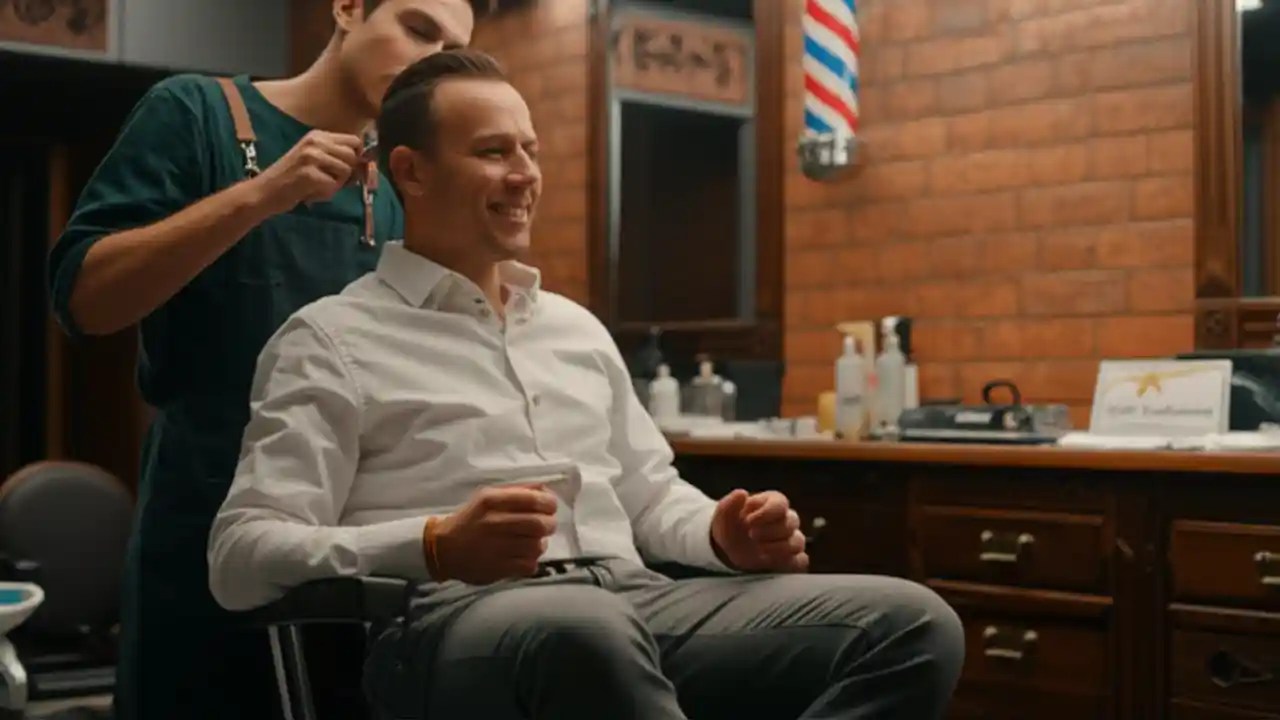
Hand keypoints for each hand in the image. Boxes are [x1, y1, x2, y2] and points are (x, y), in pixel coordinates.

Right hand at [250, 130, 365, 214]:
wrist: (264, 192)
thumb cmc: (291, 179)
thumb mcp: (313, 160)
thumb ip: (336, 158)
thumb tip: (366, 164)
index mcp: (317, 136)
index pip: (354, 140)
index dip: (357, 157)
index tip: (348, 169)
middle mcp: (315, 141)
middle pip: (352, 155)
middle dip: (347, 173)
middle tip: (330, 182)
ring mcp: (312, 156)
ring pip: (346, 171)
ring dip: (335, 185)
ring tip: (317, 187)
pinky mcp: (309, 173)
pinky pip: (333, 185)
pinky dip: (325, 194)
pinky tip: (310, 193)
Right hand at [433, 484, 557, 584]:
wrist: (444, 548)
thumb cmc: (471, 519)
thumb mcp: (487, 496)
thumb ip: (516, 491)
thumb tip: (545, 490)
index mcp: (492, 500)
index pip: (533, 499)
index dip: (549, 504)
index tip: (550, 507)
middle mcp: (495, 522)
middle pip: (540, 524)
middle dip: (549, 524)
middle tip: (546, 525)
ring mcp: (497, 547)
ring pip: (537, 546)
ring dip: (540, 543)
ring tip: (532, 541)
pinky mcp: (498, 568)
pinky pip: (530, 565)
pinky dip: (532, 560)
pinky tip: (524, 555)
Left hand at [710, 489, 808, 572]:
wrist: (728, 548)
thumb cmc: (730, 525)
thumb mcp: (724, 513)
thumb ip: (730, 503)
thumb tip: (741, 493)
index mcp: (772, 502)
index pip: (781, 504)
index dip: (766, 513)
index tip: (748, 522)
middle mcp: (785, 519)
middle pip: (792, 522)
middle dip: (770, 531)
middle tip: (751, 536)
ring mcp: (790, 539)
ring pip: (798, 542)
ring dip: (778, 548)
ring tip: (759, 551)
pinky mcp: (791, 558)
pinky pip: (801, 561)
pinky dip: (789, 564)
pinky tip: (770, 562)